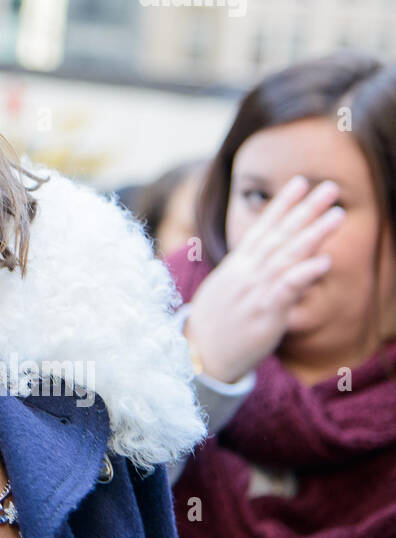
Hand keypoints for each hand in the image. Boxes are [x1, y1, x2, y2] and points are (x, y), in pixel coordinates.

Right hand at [186, 175, 343, 382]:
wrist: (200, 355)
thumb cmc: (216, 324)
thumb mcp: (227, 290)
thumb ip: (247, 272)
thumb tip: (265, 260)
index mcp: (238, 265)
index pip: (263, 228)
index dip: (281, 204)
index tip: (299, 182)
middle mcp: (246, 272)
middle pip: (280, 234)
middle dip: (305, 209)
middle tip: (329, 187)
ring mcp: (255, 290)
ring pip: (287, 255)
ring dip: (314, 233)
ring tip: (337, 214)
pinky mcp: (264, 312)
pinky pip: (287, 289)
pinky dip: (305, 273)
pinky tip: (325, 261)